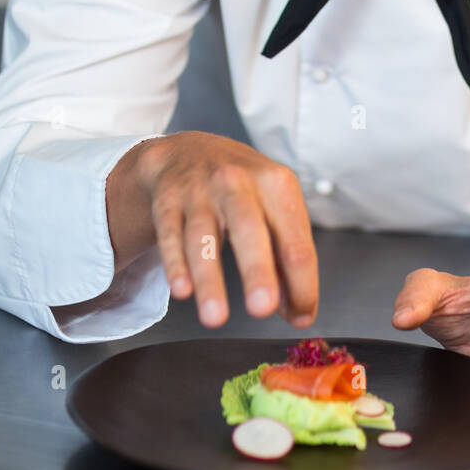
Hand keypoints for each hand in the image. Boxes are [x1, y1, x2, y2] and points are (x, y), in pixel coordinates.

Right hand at [123, 130, 318, 330]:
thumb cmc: (243, 189)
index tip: (301, 318)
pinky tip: (182, 290)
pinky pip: (170, 234)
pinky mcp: (168, 200)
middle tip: (263, 308)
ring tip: (215, 317)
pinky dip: (175, 263)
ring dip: (209, 277)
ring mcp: (199, 190)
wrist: (189, 151)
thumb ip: (286, 260)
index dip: (301, 283)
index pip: (295, 241)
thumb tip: (298, 311)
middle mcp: (238, 182)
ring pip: (203, 235)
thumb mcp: (273, 209)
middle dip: (257, 270)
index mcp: (276, 184)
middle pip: (249, 228)